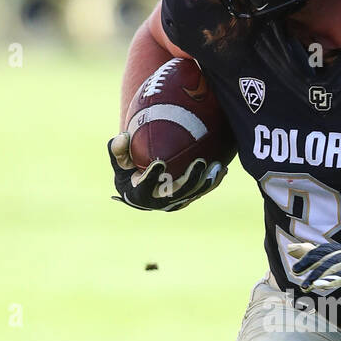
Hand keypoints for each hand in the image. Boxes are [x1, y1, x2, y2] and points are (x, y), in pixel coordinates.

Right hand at [108, 132, 226, 211]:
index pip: (146, 186)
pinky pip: (201, 191)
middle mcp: (159, 202)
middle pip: (177, 193)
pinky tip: (223, 169)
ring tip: (217, 166)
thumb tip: (122, 137)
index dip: (153, 176)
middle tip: (199, 161)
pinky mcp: (187, 199)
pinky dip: (212, 182)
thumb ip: (117, 149)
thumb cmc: (127, 170)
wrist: (138, 189)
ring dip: (206, 181)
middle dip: (190, 178)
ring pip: (193, 193)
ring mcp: (175, 203)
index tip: (159, 162)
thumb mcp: (118, 161)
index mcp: (139, 195)